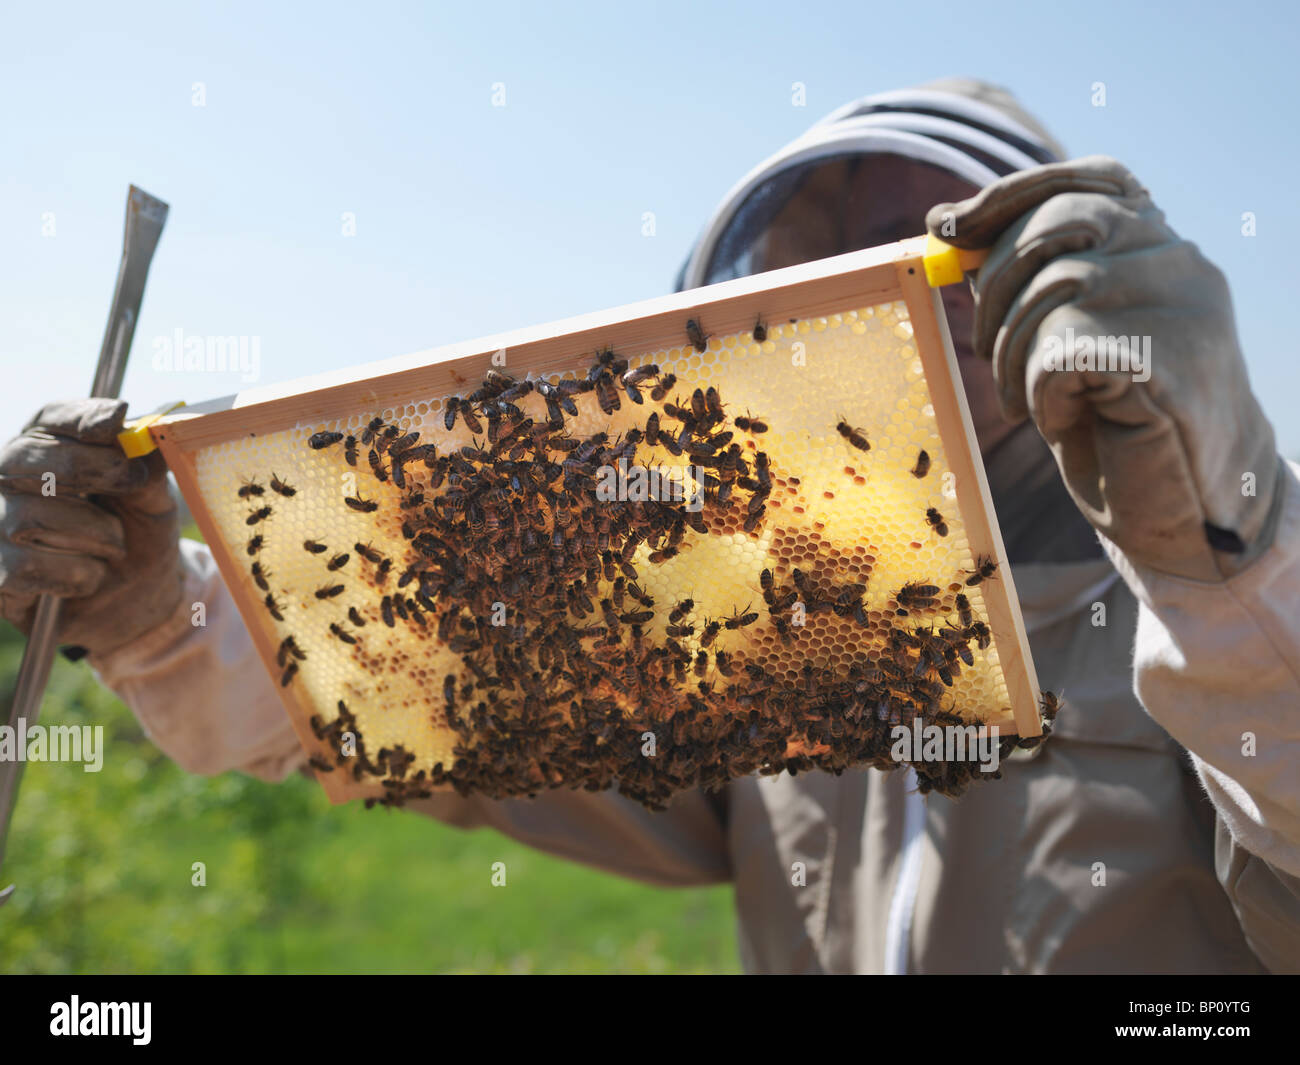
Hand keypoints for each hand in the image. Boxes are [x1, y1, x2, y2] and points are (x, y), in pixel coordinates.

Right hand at [0, 399, 182, 655]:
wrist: (141, 599)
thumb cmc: (140, 535)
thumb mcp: (154, 500)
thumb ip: (147, 469)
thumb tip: (149, 436)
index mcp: (49, 449)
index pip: (49, 419)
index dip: (80, 418)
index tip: (117, 420)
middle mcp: (9, 482)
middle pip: (23, 458)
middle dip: (86, 467)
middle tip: (131, 479)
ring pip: (29, 518)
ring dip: (93, 535)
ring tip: (115, 548)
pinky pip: (25, 567)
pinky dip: (76, 574)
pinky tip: (91, 576)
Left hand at [926, 156, 1279, 581]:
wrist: (1189, 504)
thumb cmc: (1120, 419)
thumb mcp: (1073, 334)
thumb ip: (1034, 279)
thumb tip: (951, 228)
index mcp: (1162, 248)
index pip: (1090, 179)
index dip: (1011, 195)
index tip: (945, 224)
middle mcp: (1179, 262)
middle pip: (1056, 227)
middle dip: (995, 289)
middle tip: (985, 353)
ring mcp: (1180, 307)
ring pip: (1052, 290)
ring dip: (1013, 358)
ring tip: (1029, 403)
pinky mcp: (1165, 358)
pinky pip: (1058, 353)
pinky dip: (1040, 394)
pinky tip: (1068, 420)